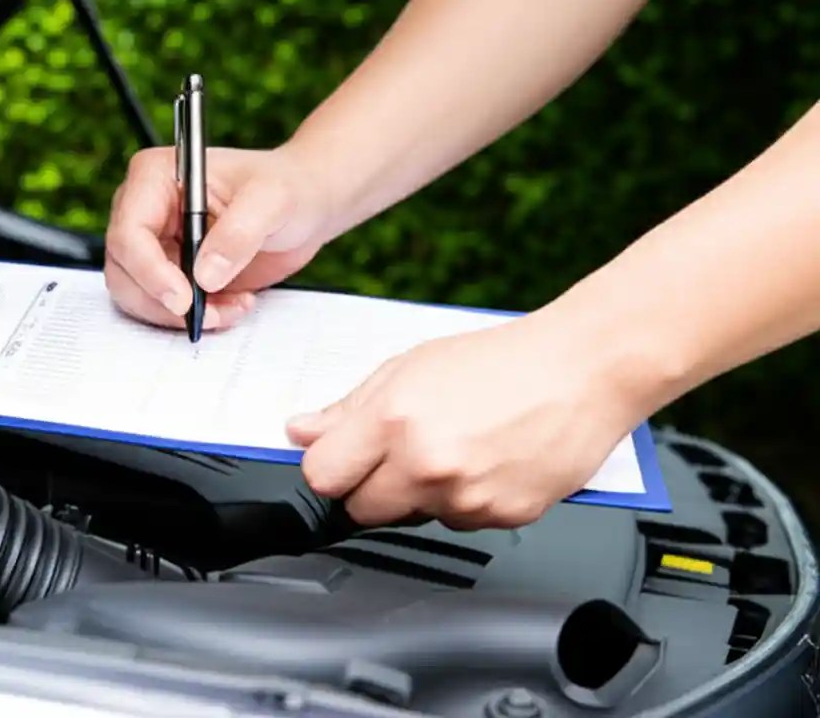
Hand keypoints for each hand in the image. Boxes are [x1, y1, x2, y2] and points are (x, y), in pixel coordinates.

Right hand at [104, 146, 330, 329]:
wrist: (304, 206)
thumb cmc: (287, 187)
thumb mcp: (273, 200)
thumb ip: (240, 233)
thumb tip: (205, 275)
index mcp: (156, 177)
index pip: (129, 231)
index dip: (149, 270)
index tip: (183, 298)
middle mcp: (146, 210)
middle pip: (123, 270)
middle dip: (163, 302)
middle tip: (209, 314)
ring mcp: (155, 244)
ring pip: (138, 296)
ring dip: (180, 315)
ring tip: (230, 307)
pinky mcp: (171, 272)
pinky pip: (163, 307)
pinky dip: (194, 317)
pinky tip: (229, 305)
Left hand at [286, 315, 642, 530]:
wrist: (583, 369)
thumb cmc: (502, 361)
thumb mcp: (409, 368)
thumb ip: (348, 408)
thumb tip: (300, 432)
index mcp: (393, 421)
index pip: (321, 476)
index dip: (330, 468)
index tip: (341, 461)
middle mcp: (425, 464)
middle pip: (360, 510)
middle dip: (372, 487)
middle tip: (402, 455)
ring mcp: (464, 496)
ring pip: (413, 518)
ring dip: (423, 495)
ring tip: (458, 448)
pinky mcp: (502, 517)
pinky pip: (461, 523)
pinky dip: (467, 501)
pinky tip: (487, 462)